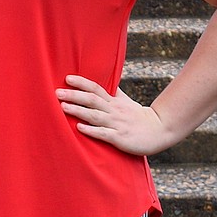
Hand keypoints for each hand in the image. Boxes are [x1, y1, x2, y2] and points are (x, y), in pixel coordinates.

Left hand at [56, 75, 173, 156]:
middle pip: (91, 100)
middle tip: (56, 92)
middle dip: (74, 95)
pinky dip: (91, 130)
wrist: (159, 130)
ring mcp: (116, 124)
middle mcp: (113, 110)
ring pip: (95, 115)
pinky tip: (79, 128)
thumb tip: (104, 80)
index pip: (95, 88)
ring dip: (78, 111)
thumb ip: (113, 92)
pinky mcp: (119, 138)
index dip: (81, 83)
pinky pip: (104, 134)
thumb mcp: (125, 101)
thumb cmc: (139, 116)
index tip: (67, 78)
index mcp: (114, 101)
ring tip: (63, 107)